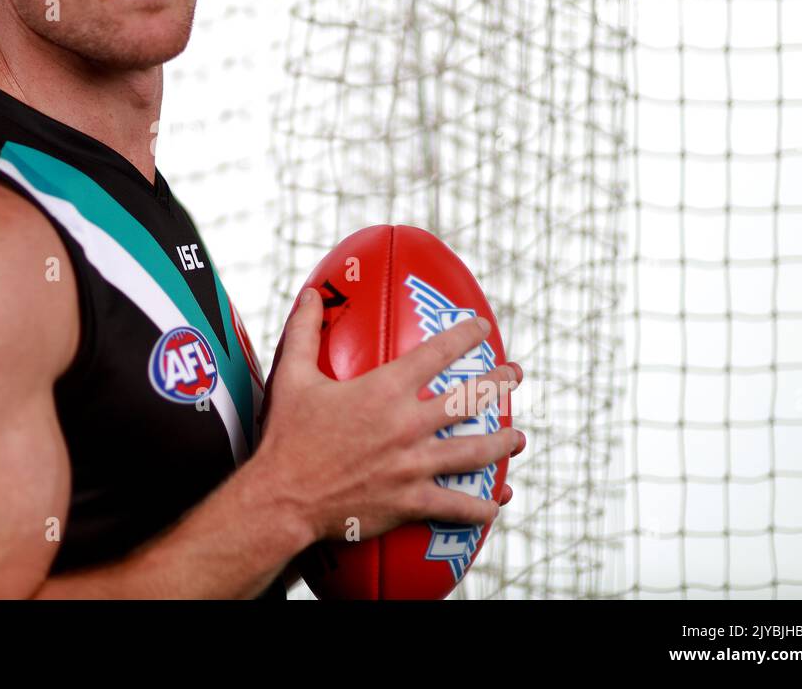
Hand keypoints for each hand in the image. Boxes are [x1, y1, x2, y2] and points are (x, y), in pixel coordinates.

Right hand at [255, 287, 524, 544]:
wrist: (283, 497)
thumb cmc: (286, 435)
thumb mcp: (291, 376)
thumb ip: (303, 331)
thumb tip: (309, 295)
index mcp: (385, 390)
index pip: (437, 353)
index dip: (464, 335)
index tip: (481, 327)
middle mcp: (408, 424)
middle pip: (469, 400)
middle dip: (498, 384)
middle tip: (514, 375)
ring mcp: (413, 465)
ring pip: (475, 452)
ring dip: (503, 443)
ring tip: (518, 437)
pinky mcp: (410, 501)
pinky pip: (456, 505)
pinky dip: (480, 506)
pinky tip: (494, 504)